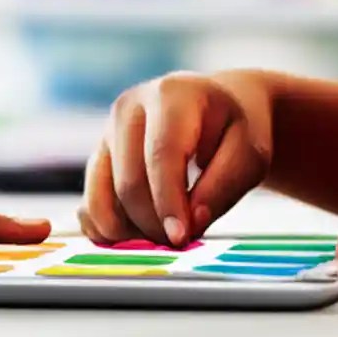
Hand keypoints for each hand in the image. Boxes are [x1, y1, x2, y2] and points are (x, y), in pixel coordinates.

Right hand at [79, 72, 274, 247]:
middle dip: (153, 223)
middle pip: (128, 181)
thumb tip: (190, 221)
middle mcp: (128, 108)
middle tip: (182, 240)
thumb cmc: (233, 128)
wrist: (213, 106)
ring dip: (128, 231)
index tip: (180, 238)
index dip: (168, 202)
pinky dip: (106, 229)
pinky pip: (89, 203)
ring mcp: (107, 132)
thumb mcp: (248, 152)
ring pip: (100, 195)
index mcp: (170, 96)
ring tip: (162, 237)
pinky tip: (135, 235)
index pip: (161, 155)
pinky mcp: (98, 156)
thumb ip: (224, 185)